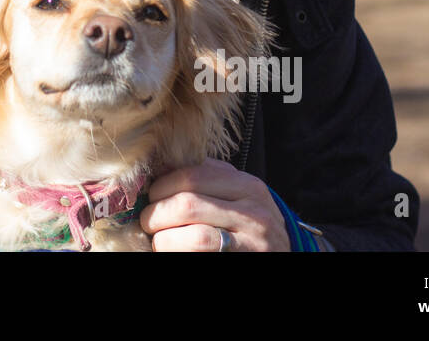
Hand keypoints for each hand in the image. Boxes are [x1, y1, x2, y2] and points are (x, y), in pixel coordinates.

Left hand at [139, 157, 289, 251]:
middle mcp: (252, 210)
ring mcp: (252, 240)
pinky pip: (200, 250)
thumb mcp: (236, 196)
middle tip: (147, 221)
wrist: (282, 255)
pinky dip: (176, 250)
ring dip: (163, 238)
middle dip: (156, 212)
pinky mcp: (244, 259)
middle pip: (187, 203)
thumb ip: (205, 180)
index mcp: (246, 185)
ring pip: (193, 235)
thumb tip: (158, 170)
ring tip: (157, 240)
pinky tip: (170, 250)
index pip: (191, 175)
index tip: (148, 196)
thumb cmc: (249, 225)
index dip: (160, 186)